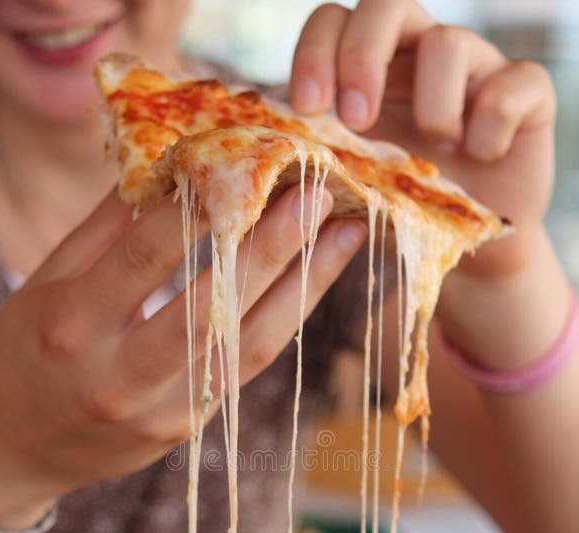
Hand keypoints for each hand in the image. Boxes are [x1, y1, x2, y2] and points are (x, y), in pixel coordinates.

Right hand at [0, 186, 366, 527]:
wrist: (12, 451)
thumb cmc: (23, 354)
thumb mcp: (44, 284)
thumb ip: (106, 231)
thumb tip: (170, 169)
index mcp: (73, 326)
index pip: (145, 257)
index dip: (200, 209)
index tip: (246, 161)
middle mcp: (120, 376)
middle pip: (211, 306)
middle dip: (272, 246)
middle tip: (318, 192)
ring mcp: (160, 412)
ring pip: (247, 347)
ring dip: (303, 288)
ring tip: (344, 238)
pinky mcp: (186, 431)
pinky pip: (244, 370)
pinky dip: (282, 321)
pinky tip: (312, 282)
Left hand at [291, 0, 555, 280]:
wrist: (466, 244)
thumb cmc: (402, 207)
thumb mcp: (352, 182)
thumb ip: (319, 157)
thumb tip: (273, 146)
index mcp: (370, 68)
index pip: (333, 22)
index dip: (316, 53)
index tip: (309, 109)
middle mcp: (419, 53)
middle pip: (387, 4)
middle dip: (363, 58)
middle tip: (357, 121)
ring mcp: (475, 67)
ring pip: (449, 43)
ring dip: (434, 106)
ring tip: (437, 151)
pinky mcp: (525, 92)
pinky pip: (514, 84)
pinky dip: (492, 126)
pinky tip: (484, 156)